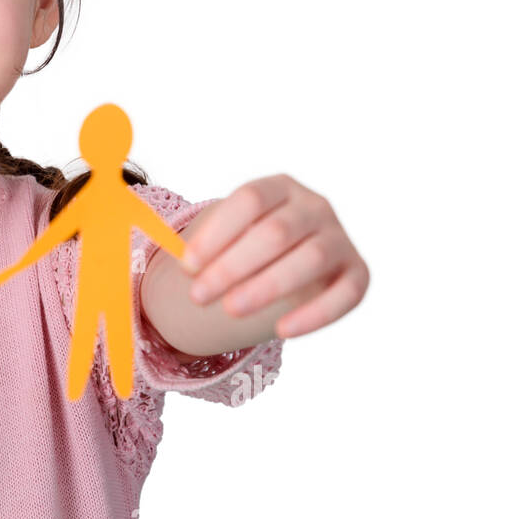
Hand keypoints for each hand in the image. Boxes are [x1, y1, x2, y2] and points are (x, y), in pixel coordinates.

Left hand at [178, 174, 368, 337]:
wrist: (289, 261)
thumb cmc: (247, 246)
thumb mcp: (227, 233)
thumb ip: (202, 241)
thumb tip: (160, 248)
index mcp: (280, 187)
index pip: (249, 200)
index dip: (216, 233)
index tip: (185, 266)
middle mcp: (315, 206)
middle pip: (276, 231)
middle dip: (232, 265)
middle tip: (198, 295)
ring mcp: (340, 238)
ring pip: (311, 258)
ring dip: (268, 286)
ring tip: (230, 309)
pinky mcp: (357, 273)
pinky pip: (346, 294)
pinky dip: (316, 313)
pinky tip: (281, 331)